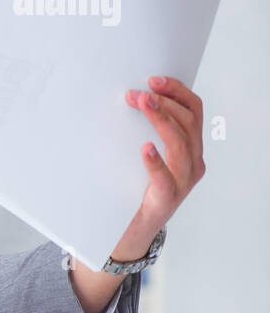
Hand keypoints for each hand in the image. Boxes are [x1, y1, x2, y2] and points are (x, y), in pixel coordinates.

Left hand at [67, 75, 204, 312]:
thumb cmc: (128, 189)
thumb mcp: (136, 156)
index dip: (177, 91)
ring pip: (182, 145)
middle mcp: (192, 164)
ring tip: (142, 106)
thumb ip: (135, 131)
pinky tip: (144, 149)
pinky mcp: (165, 201)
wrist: (124, 234)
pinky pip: (165, 179)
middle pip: (190, 122)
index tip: (153, 78)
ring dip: (161, 121)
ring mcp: (181, 183)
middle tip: (139, 92)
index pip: (193, 110)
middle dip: (166, 102)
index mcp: (189, 148)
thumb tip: (119, 98)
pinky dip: (156, 162)